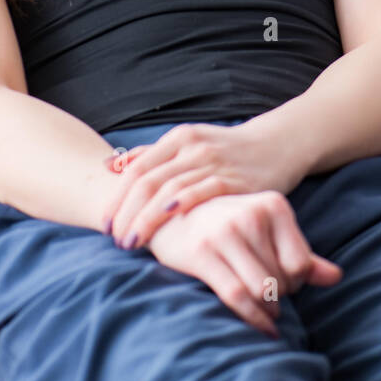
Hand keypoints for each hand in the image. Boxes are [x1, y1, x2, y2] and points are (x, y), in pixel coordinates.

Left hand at [103, 120, 306, 250]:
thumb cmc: (227, 151)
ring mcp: (213, 162)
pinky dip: (180, 207)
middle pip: (147, 180)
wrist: (276, 146)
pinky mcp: (233, 179)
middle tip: (114, 239)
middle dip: (126, 212)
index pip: (136, 167)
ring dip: (146, 218)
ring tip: (132, 242)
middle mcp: (192, 147)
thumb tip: (109, 165)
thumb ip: (151, 155)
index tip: (104, 224)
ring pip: (169, 189)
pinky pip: (201, 192)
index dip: (116, 197)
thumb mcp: (189, 144)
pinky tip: (166, 224)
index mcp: (178, 138)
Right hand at [145, 191, 342, 337]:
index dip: (297, 282)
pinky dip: (253, 318)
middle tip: (268, 295)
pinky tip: (261, 326)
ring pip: (261, 290)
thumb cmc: (228, 226)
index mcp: (272, 204)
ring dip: (266, 309)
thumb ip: (303, 254)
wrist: (172, 216)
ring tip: (263, 308)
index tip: (284, 283)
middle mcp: (251, 214)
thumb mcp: (268, 232)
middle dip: (279, 296)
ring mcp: (225, 232)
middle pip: (281, 280)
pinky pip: (236, 296)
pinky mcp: (202, 252)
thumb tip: (336, 277)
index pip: (301, 263)